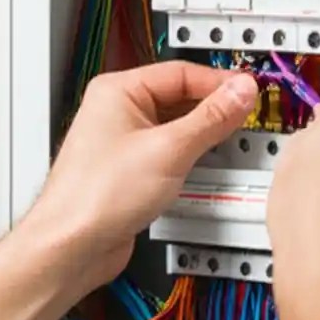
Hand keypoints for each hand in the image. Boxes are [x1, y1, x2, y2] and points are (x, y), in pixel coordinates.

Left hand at [21, 61, 257, 292]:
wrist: (71, 246)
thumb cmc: (96, 197)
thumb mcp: (169, 150)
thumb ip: (211, 119)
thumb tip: (240, 92)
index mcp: (117, 91)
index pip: (180, 72)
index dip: (219, 82)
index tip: (248, 92)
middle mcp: (116, 111)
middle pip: (178, 96)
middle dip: (213, 107)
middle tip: (245, 115)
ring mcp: (122, 141)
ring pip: (175, 125)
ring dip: (202, 132)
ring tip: (229, 138)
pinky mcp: (129, 169)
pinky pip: (167, 150)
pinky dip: (189, 154)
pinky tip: (204, 163)